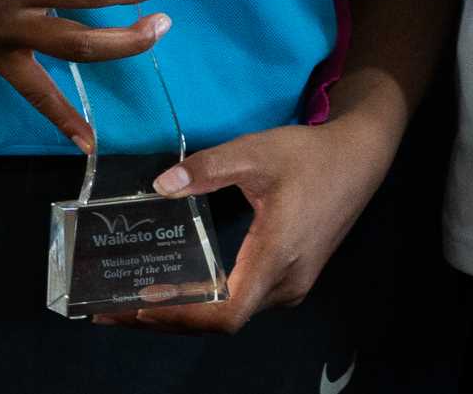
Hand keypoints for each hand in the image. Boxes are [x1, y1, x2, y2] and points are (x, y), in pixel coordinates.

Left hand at [94, 113, 399, 334]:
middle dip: (167, 320)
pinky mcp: (292, 278)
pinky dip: (206, 304)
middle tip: (114, 311)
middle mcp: (285, 283)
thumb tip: (159, 185)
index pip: (225, 313)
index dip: (180, 316)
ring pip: (232, 315)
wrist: (359, 158)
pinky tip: (179, 289)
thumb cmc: (309, 155)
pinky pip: (243, 302)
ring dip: (185, 315)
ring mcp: (291, 285)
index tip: (137, 306)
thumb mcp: (256, 151)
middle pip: (221, 322)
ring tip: (136, 303)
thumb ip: (208, 166)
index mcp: (275, 257)